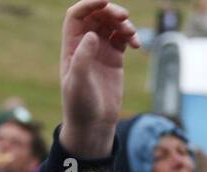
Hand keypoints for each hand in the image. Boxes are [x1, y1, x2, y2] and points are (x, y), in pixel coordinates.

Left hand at [60, 0, 139, 157]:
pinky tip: (136, 45)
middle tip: (124, 17)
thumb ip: (83, 57)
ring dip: (123, 24)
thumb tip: (92, 35)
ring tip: (132, 35)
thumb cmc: (80, 105)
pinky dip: (130, 37)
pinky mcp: (114, 60)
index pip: (77, 15)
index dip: (89, 4)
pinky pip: (122, 39)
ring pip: (111, 25)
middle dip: (110, 11)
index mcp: (71, 46)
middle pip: (96, 16)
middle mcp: (85, 45)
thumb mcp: (78, 82)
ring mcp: (100, 51)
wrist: (93, 124)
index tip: (105, 1)